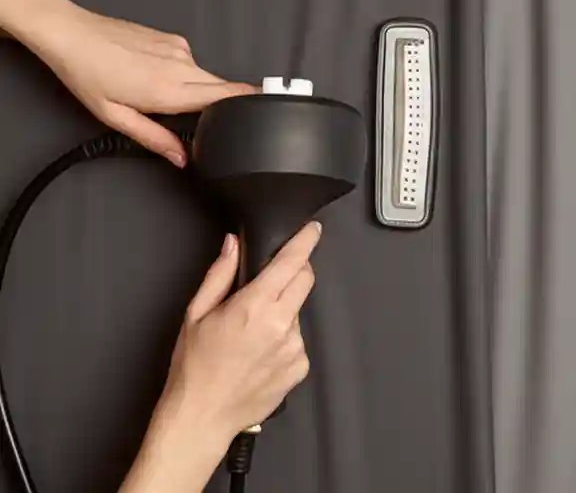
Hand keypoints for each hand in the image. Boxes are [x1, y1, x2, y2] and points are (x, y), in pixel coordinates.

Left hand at [0, 0, 252, 165]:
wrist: (70, 33)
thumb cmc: (86, 73)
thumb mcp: (114, 117)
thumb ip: (154, 139)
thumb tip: (180, 157)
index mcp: (168, 90)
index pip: (227, 96)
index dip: (250, 104)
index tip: (267, 109)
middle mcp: (181, 66)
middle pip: (222, 88)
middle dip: (218, 103)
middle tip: (197, 113)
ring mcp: (179, 49)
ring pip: (205, 75)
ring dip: (192, 87)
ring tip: (154, 88)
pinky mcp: (173, 38)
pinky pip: (190, 61)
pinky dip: (179, 71)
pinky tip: (150, 70)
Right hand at [119, 225, 318, 491]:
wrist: (202, 416)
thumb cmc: (194, 367)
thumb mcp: (196, 314)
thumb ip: (220, 274)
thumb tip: (233, 244)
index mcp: (255, 306)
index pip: (292, 262)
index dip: (305, 241)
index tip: (312, 229)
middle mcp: (281, 324)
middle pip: (305, 281)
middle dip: (293, 273)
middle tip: (269, 283)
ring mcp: (295, 347)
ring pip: (298, 312)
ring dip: (282, 312)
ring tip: (251, 335)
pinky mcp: (301, 366)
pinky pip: (297, 340)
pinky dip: (283, 339)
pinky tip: (259, 354)